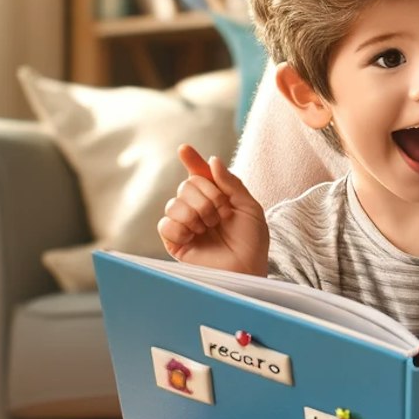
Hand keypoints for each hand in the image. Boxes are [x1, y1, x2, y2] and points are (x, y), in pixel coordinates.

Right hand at [157, 143, 269, 275]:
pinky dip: (181, 227)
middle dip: (208, 197)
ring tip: (210, 229)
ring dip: (196, 213)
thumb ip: (231, 183)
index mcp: (216, 199)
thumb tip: (212, 161)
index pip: (200, 175)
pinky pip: (166, 224)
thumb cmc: (252, 243)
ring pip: (175, 203)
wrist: (246, 269)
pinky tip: (194, 236)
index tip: (185, 149)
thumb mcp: (250, 208)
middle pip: (187, 185)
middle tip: (221, 216)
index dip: (192, 160)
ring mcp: (185, 225)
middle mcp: (198, 209)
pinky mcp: (174, 242)